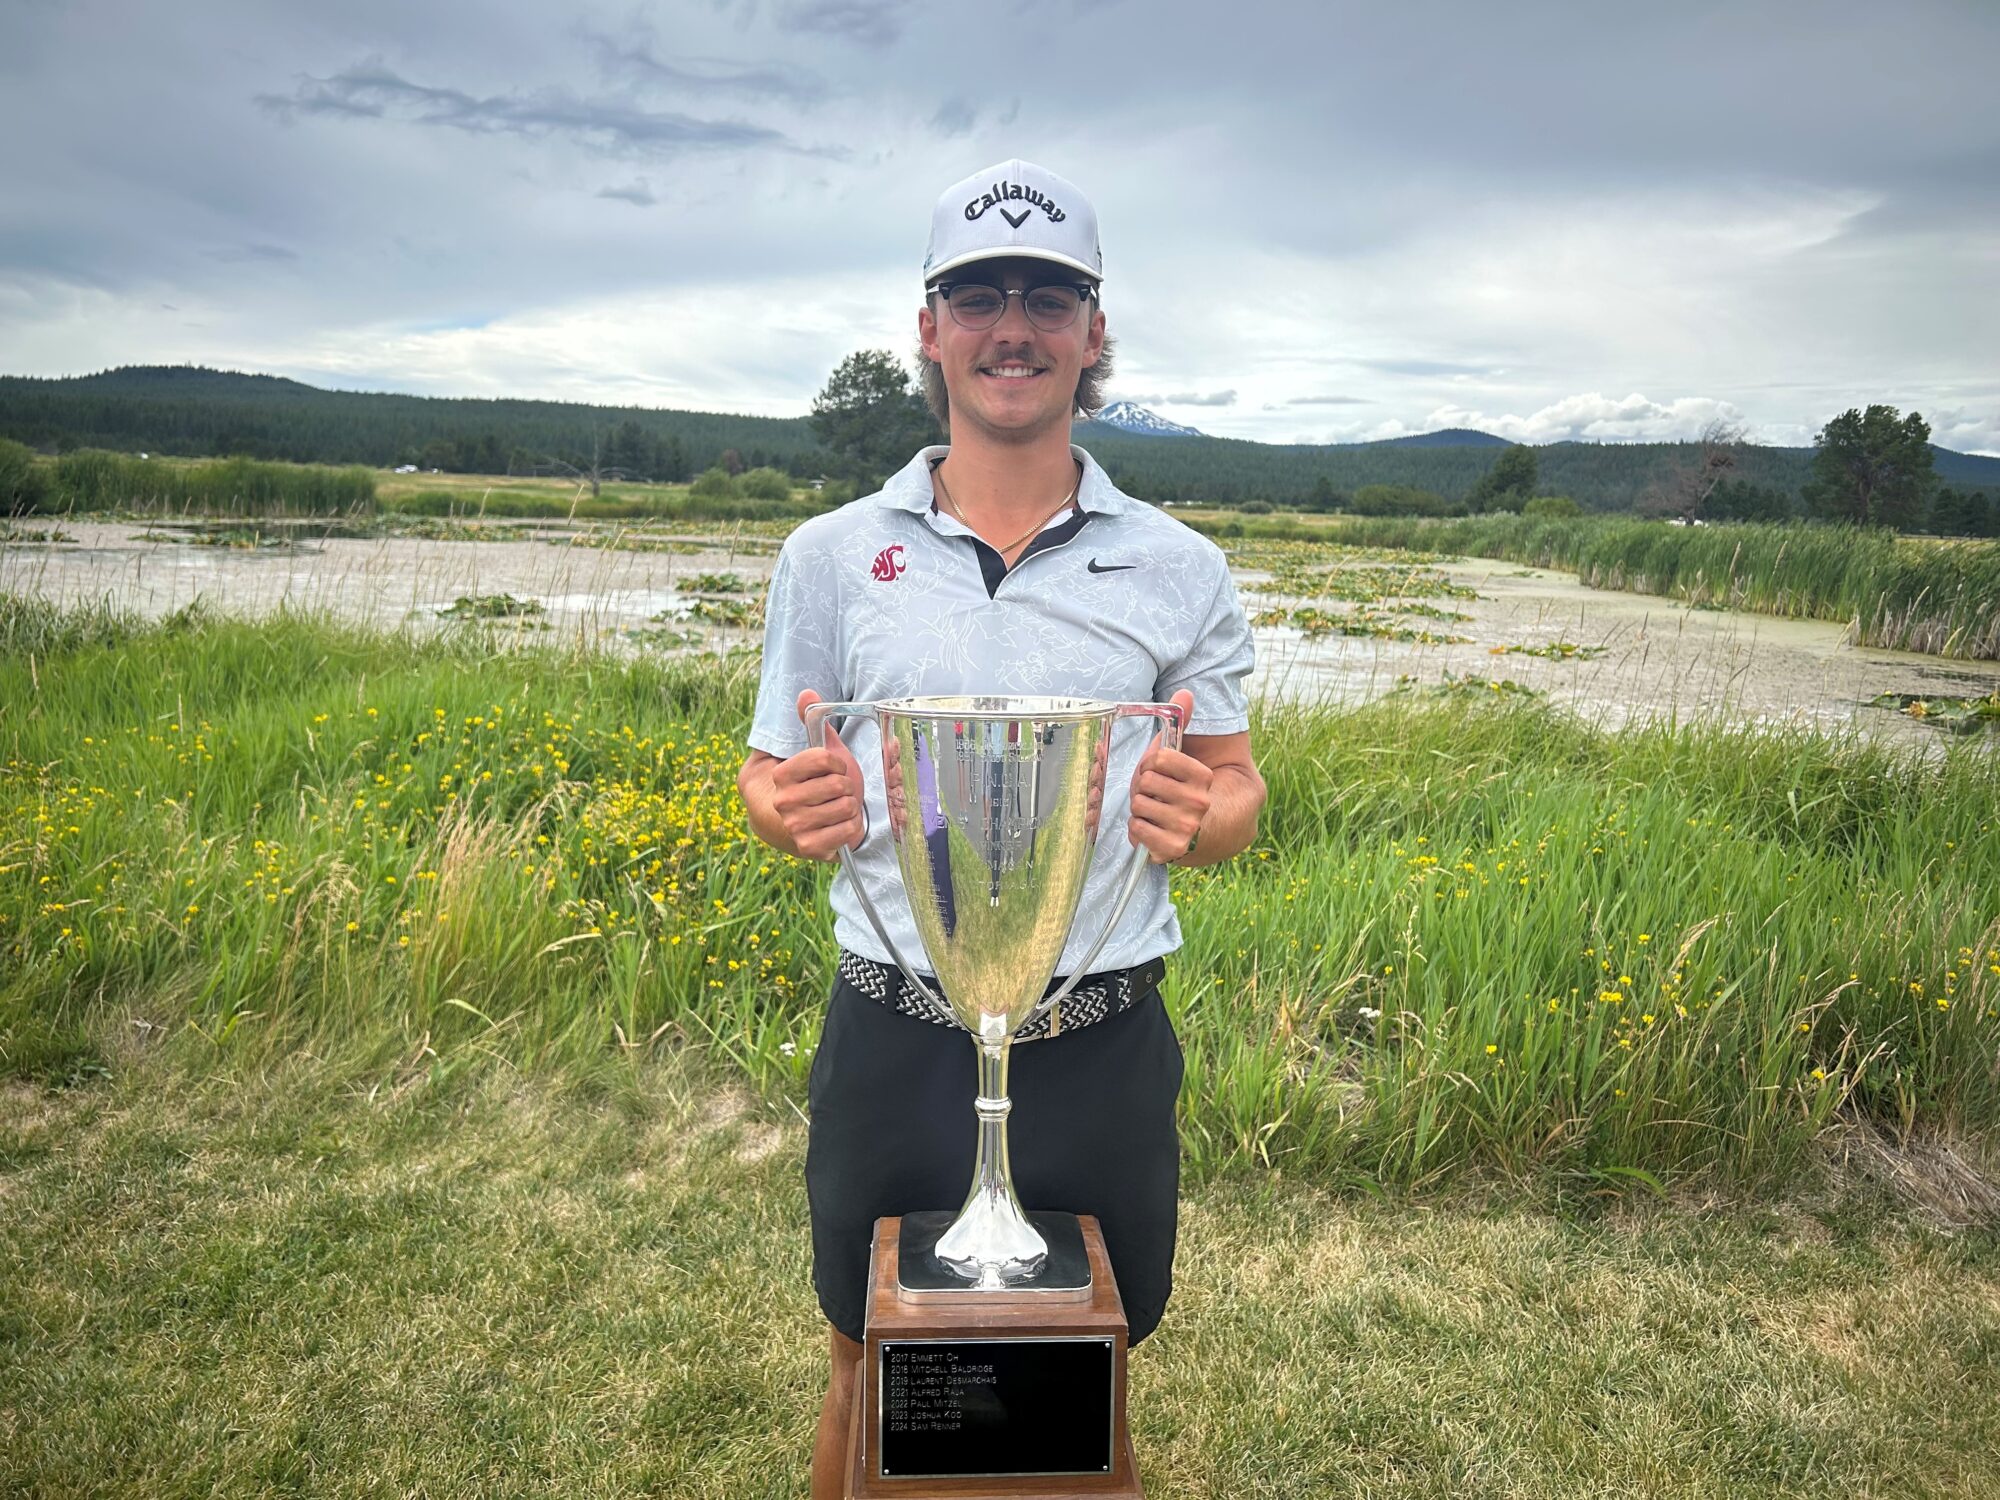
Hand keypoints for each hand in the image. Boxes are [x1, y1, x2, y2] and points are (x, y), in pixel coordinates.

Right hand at [771, 690, 866, 861]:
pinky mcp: (809, 847)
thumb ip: (809, 722)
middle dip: (847, 786)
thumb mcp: (813, 753)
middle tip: (838, 791)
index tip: (834, 768)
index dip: (838, 762)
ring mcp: (795, 826)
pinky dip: (851, 827)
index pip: (825, 758)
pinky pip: (848, 831)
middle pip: (840, 784)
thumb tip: (806, 693)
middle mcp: (784, 801)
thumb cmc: (810, 784)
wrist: (791, 824)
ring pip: (847, 807)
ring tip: (839, 808)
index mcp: (782, 775)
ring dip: (851, 807)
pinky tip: (840, 825)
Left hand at [1128, 689, 1209, 863]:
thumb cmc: (1183, 788)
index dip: (1150, 763)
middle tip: (1154, 794)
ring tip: (1154, 810)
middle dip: (1143, 787)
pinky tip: (1152, 827)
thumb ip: (1182, 723)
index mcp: (1203, 776)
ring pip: (1138, 805)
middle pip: (1144, 783)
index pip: (1157, 759)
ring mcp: (1186, 828)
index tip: (1159, 771)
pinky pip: (1136, 829)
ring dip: (1140, 808)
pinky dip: (1138, 827)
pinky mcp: (1172, 849)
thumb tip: (1185, 693)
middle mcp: (1198, 802)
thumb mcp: (1184, 756)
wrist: (1206, 829)